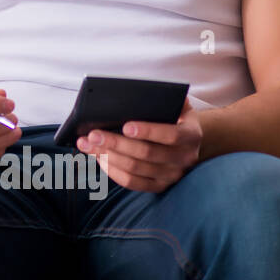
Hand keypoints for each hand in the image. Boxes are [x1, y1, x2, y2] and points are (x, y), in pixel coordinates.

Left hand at [78, 97, 201, 191]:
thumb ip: (166, 99)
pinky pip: (132, 182)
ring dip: (107, 156)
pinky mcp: (159, 186)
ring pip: (135, 169)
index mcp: (191, 135)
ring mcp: (172, 175)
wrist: (186, 143)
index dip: (148, 131)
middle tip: (94, 134)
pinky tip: (98, 157)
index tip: (125, 126)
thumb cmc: (175, 119)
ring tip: (88, 144)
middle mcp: (185, 158)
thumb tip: (145, 92)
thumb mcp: (177, 106)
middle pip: (146, 153)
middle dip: (116, 143)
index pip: (171, 135)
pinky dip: (112, 170)